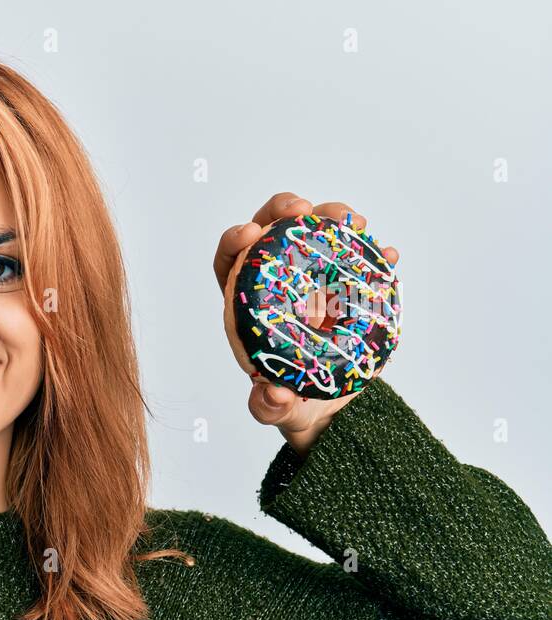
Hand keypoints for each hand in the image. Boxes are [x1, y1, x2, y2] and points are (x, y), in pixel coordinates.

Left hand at [213, 193, 399, 456]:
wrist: (333, 406)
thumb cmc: (293, 400)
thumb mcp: (277, 409)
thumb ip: (268, 406)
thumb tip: (272, 395)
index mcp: (248, 303)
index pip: (232, 261)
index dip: (236, 241)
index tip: (250, 233)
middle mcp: (278, 282)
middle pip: (273, 232)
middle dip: (283, 210)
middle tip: (303, 209)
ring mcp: (316, 277)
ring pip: (317, 232)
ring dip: (333, 217)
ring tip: (354, 222)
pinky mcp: (350, 283)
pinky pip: (360, 258)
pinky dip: (374, 252)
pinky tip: (389, 256)